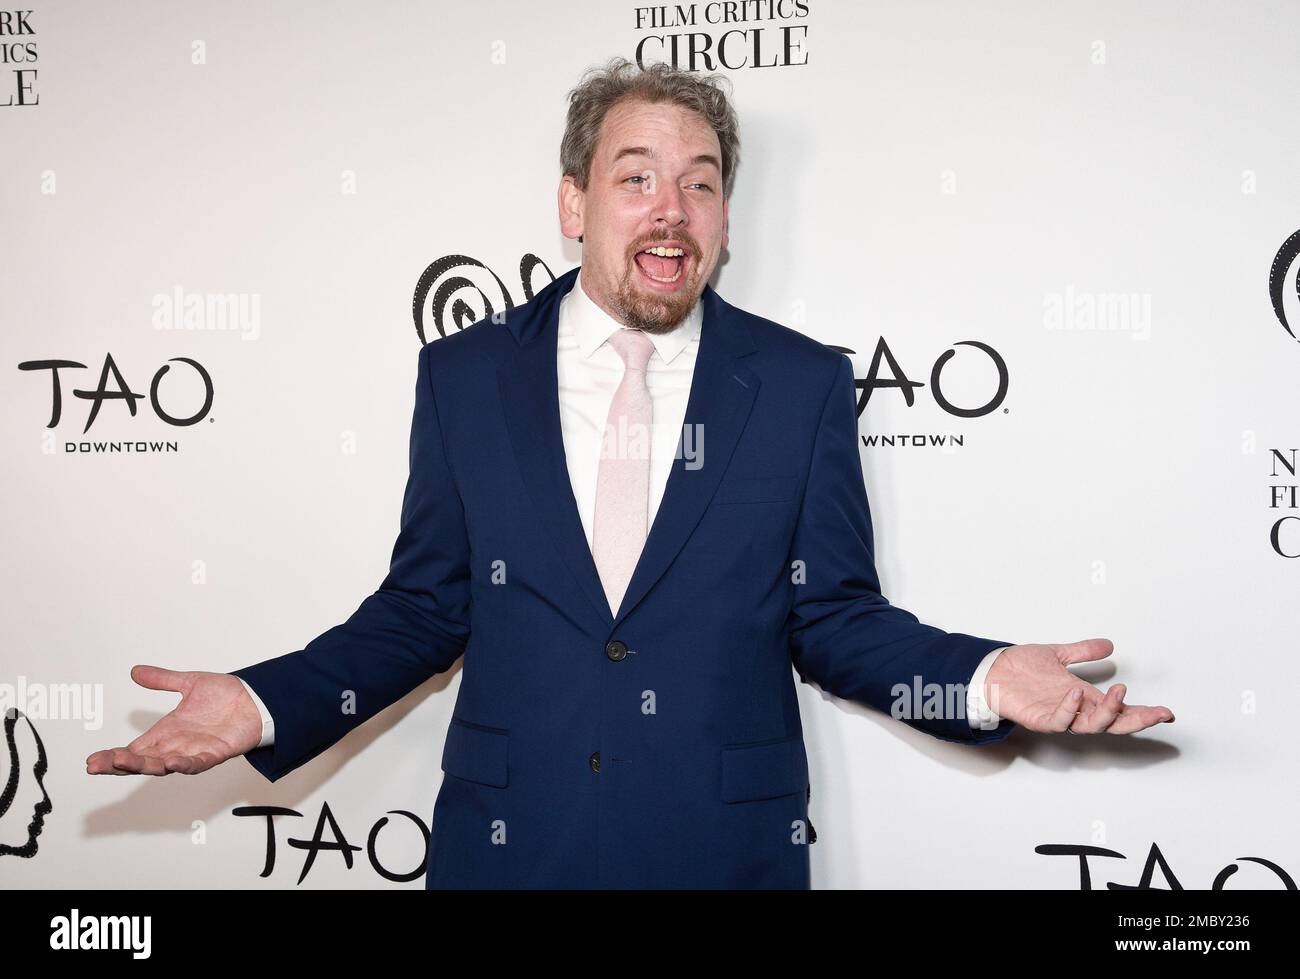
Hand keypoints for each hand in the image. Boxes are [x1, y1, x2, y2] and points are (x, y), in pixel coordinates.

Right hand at [85, 666, 263, 775]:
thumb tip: (135, 671)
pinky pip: (197, 762)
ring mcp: (195, 750)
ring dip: (145, 765)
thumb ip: (163, 680)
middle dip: (120, 764)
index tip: (92, 760)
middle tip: (97, 765)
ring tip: (122, 762)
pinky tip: (171, 762)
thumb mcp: (189, 683)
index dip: (113, 756)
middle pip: (143, 761)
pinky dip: (185, 764)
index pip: (134, 749)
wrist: (257, 698)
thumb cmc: (226, 695)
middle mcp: (177, 744)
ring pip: (164, 765)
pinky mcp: (216, 752)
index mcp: (167, 731)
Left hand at [984, 639, 1174, 734]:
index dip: (1143, 713)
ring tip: (1120, 693)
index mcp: (1084, 697)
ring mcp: (1059, 715)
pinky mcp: (1039, 719)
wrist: (990, 671)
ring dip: (1108, 713)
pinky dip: (1069, 711)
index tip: (1167, 713)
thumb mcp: (1057, 656)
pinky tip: (1076, 695)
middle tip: (1157, 713)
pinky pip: (1059, 721)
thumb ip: (1082, 653)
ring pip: (1091, 726)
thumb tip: (1109, 645)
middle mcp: (1075, 709)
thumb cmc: (1021, 668)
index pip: (1120, 710)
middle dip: (1137, 720)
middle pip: (1113, 723)